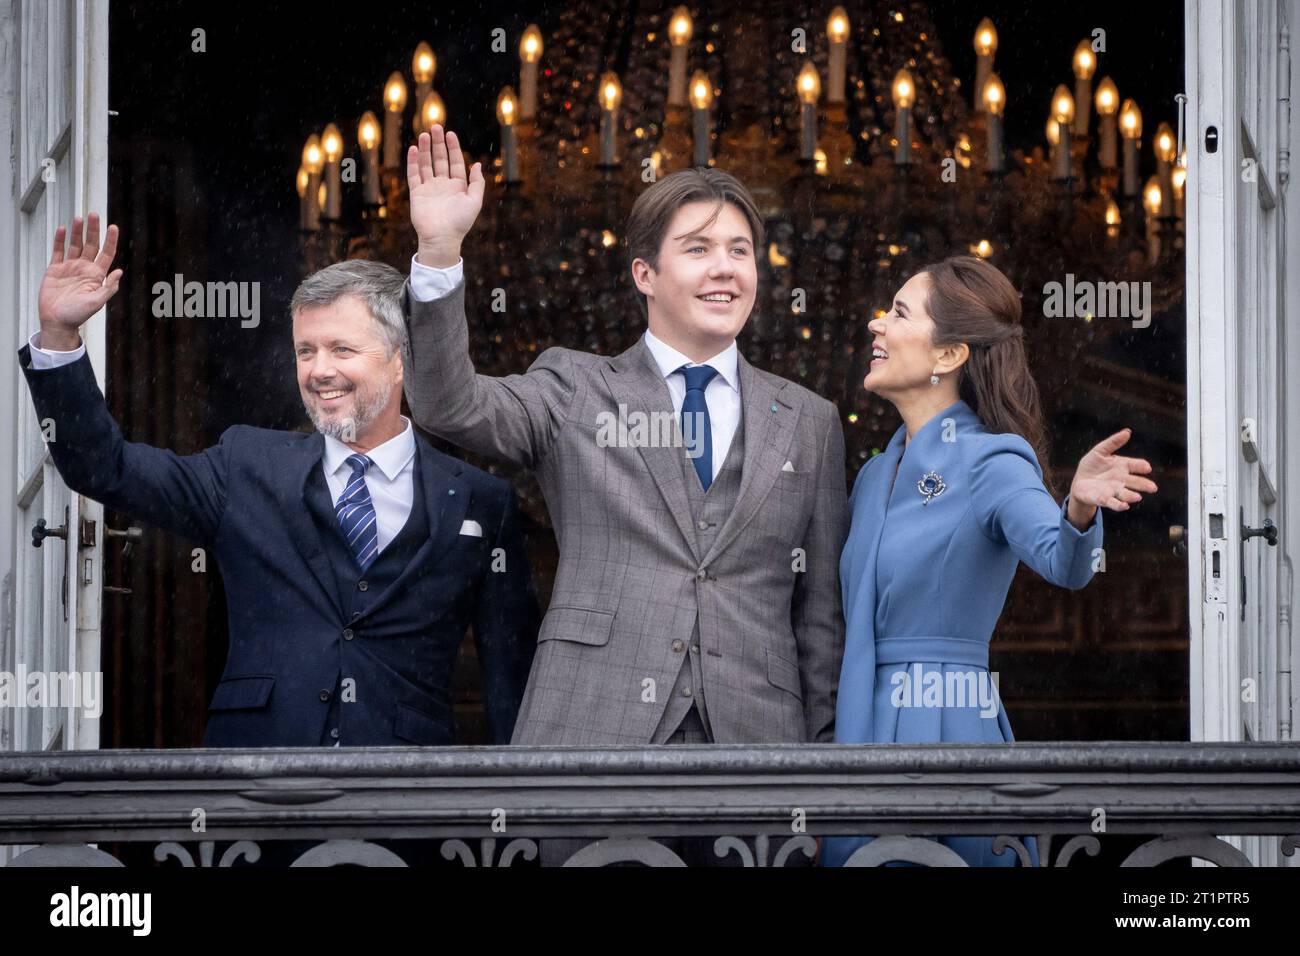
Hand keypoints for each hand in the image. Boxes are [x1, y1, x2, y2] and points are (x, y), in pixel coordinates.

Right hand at [37, 213, 121, 349]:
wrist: (57, 321)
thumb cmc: (77, 315)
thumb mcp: (96, 302)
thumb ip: (108, 287)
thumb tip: (119, 273)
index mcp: (96, 275)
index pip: (106, 253)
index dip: (110, 240)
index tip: (113, 227)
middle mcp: (84, 269)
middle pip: (91, 245)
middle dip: (93, 230)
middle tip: (94, 215)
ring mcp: (70, 268)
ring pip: (75, 245)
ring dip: (77, 232)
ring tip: (78, 219)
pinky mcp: (55, 269)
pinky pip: (58, 251)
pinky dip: (60, 240)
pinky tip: (62, 229)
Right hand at [406, 125, 483, 266]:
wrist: (442, 238)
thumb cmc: (460, 222)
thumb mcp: (475, 202)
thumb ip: (477, 183)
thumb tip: (476, 164)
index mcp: (458, 186)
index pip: (455, 162)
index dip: (453, 147)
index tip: (450, 133)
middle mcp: (443, 185)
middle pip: (440, 159)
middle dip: (438, 143)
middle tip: (435, 126)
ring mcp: (429, 188)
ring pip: (426, 164)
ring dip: (425, 149)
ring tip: (423, 135)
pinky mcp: (417, 193)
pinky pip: (414, 175)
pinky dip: (413, 162)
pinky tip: (413, 149)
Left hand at [1069, 428, 1157, 515]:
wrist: (1080, 481)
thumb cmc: (1092, 465)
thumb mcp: (1100, 451)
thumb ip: (1113, 442)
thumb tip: (1128, 432)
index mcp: (1122, 466)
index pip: (1135, 465)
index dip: (1141, 466)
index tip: (1146, 467)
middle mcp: (1121, 480)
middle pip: (1135, 482)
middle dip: (1144, 485)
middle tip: (1153, 488)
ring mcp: (1113, 490)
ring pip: (1125, 494)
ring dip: (1131, 496)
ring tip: (1137, 497)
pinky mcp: (1103, 498)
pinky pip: (1112, 502)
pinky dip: (1118, 505)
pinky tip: (1124, 506)